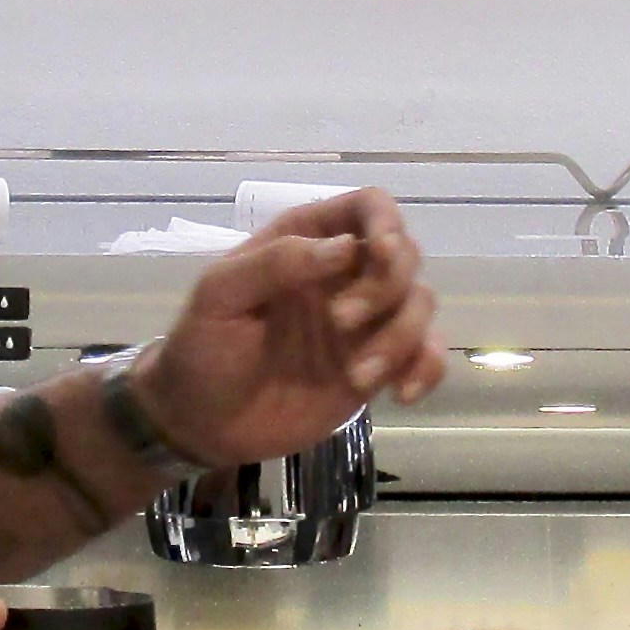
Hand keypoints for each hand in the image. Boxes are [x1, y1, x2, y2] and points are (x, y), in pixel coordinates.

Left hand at [144, 190, 446, 464]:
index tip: (380, 254)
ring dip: (401, 338)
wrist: (201, 422)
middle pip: (404, 254)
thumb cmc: (203, 349)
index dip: (385, 222)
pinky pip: (425, 354)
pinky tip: (402, 394)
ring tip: (359, 377)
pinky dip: (427, 368)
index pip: (367, 207)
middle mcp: (344, 274)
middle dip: (385, 287)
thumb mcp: (221, 296)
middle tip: (341, 324)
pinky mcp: (376, 366)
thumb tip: (345, 248)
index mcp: (306, 241)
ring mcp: (364, 322)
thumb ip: (276, 262)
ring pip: (419, 304)